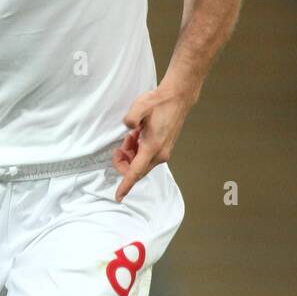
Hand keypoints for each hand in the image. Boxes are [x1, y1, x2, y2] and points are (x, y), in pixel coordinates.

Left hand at [111, 87, 190, 201]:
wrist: (178, 98)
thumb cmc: (159, 102)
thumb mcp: (140, 106)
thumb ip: (130, 119)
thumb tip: (129, 128)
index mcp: (152, 148)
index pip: (135, 172)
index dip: (125, 185)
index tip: (118, 197)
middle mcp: (159, 154)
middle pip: (135, 170)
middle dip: (124, 162)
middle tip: (121, 145)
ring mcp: (163, 153)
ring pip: (140, 164)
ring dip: (130, 155)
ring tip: (131, 137)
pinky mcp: (164, 149)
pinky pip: (145, 157)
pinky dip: (137, 151)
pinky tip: (137, 137)